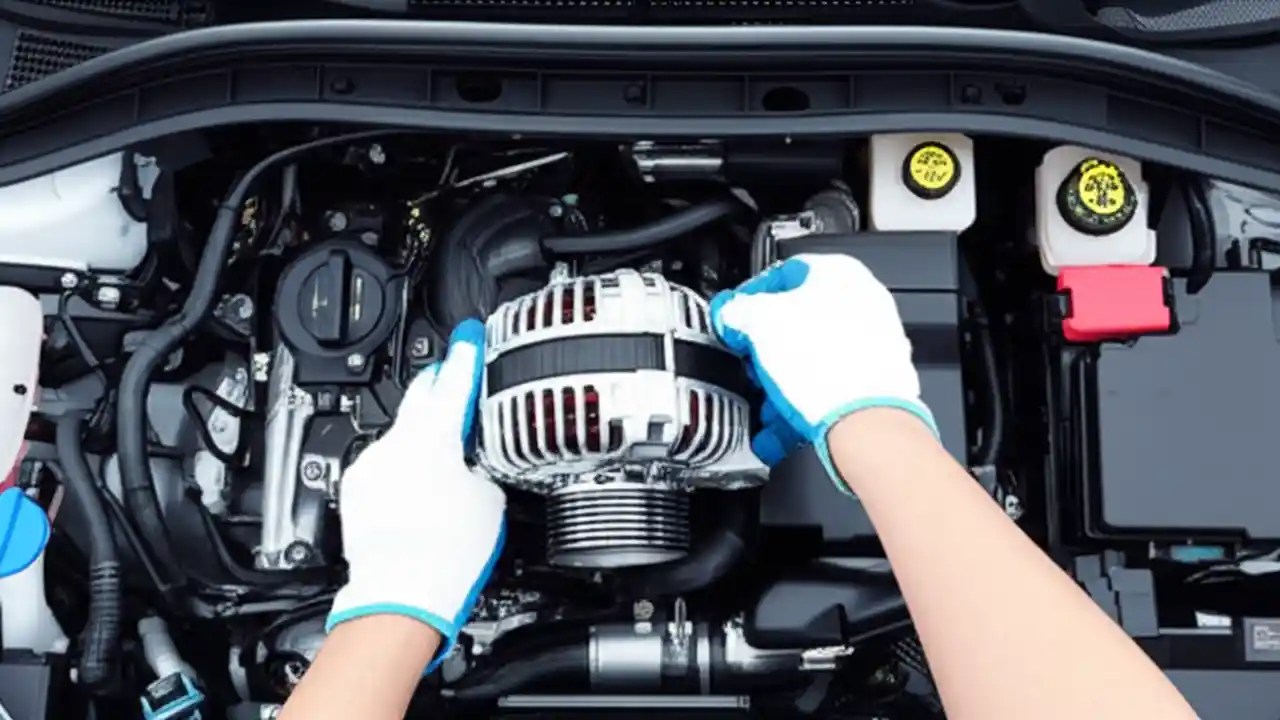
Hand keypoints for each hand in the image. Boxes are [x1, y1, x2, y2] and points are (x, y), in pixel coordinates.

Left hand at [326, 320, 504, 671]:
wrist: (400, 595)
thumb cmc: (447, 553)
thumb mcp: (488, 499)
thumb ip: (481, 465)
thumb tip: (475, 461)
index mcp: (433, 435)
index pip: (453, 380)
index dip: (465, 355)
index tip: (468, 335)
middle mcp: (395, 443)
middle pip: (419, 400)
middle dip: (439, 390)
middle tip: (455, 383)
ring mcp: (371, 466)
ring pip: (402, 438)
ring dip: (423, 444)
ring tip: (446, 471)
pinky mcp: (356, 491)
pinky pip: (385, 467)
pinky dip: (404, 473)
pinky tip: (422, 495)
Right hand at [709, 253, 936, 491]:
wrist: (866, 419)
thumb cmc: (826, 362)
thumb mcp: (759, 322)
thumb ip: (739, 311)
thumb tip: (731, 313)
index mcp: (838, 273)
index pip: (783, 274)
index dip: (750, 298)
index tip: (734, 320)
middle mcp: (862, 304)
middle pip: (798, 322)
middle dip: (765, 350)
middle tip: (749, 364)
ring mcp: (871, 345)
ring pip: (810, 361)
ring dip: (779, 385)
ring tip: (762, 406)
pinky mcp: (874, 384)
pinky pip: (826, 390)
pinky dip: (800, 408)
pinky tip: (778, 428)